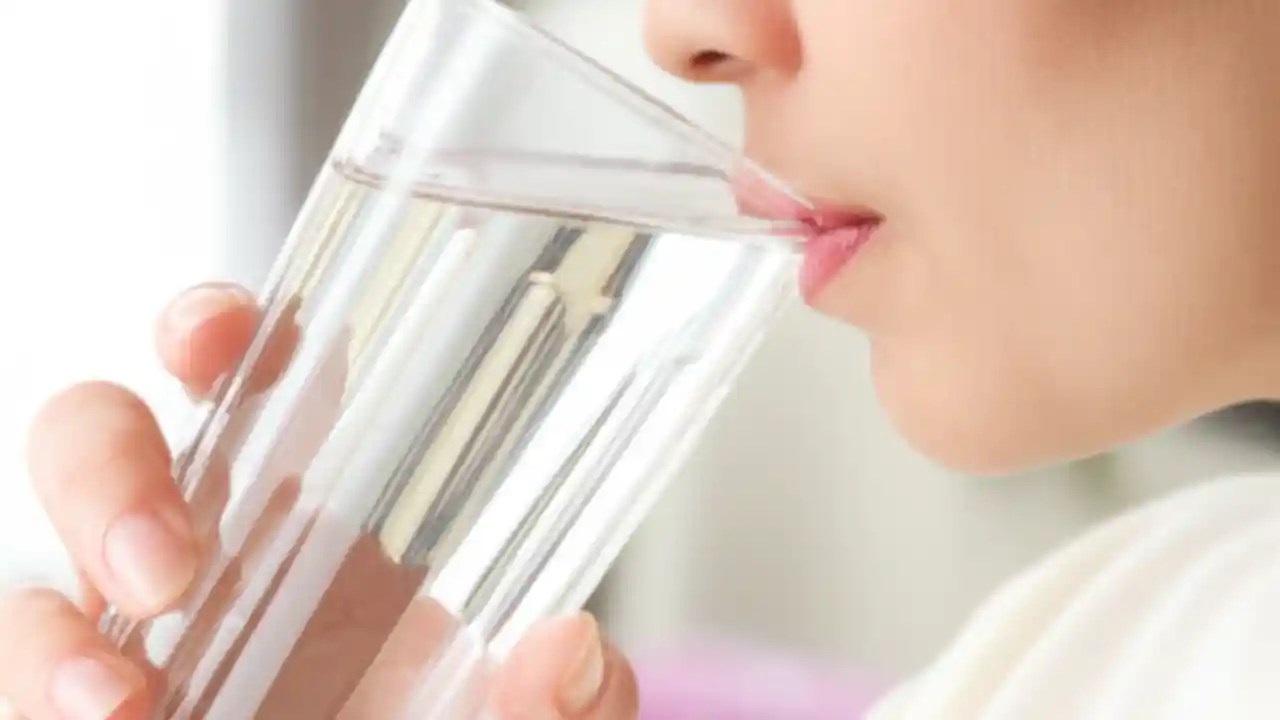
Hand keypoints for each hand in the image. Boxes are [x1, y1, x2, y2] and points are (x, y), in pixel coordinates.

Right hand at [1, 283, 638, 719]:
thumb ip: (564, 704)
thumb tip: (569, 648)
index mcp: (332, 527)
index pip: (262, 387)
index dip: (217, 333)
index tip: (219, 335)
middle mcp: (223, 568)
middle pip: (109, 451)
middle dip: (106, 472)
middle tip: (169, 567)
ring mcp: (149, 649)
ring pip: (46, 590)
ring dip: (51, 634)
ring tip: (119, 704)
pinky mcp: (95, 709)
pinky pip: (28, 688)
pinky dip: (41, 697)